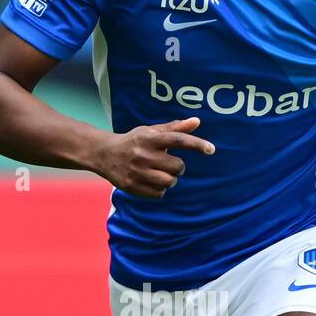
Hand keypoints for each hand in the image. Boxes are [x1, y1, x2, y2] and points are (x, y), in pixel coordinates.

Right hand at [94, 117, 214, 198]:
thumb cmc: (134, 141)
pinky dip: (160, 190)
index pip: (178, 140)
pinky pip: (158, 194)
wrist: (104, 154)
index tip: (211, 149)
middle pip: (177, 167)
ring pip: (169, 182)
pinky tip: (152, 182)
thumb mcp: (151, 132)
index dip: (196, 144)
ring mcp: (137, 172)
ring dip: (170, 179)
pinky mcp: (132, 186)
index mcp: (149, 138)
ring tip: (162, 174)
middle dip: (178, 167)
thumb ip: (175, 128)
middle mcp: (143, 155)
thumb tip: (197, 121)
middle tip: (170, 164)